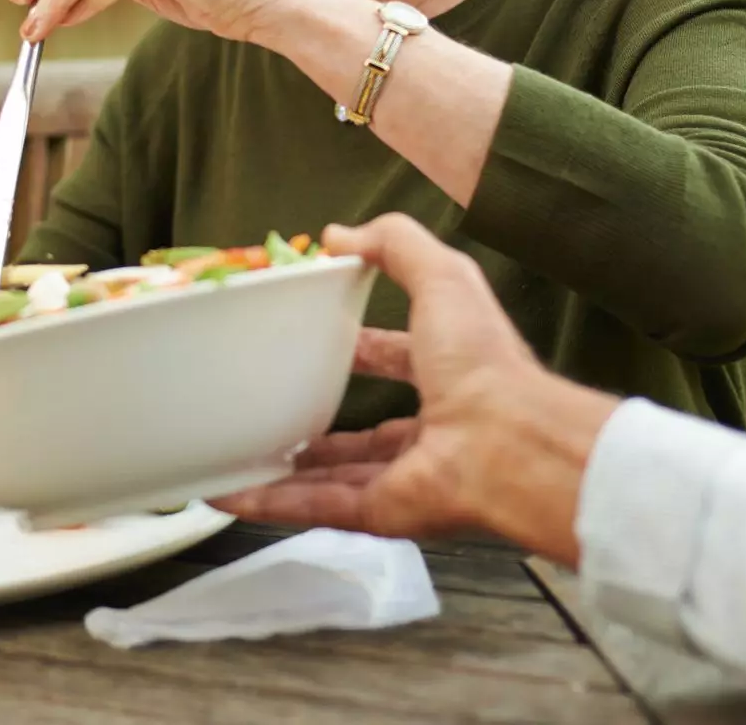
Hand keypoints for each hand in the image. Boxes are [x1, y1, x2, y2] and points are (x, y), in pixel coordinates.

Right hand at [214, 215, 619, 563]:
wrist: (509, 446)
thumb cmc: (485, 363)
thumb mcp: (443, 276)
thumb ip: (395, 245)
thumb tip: (340, 234)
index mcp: (449, 370)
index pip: (396, 355)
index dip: (358, 345)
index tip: (312, 334)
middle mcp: (431, 425)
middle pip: (364, 425)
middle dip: (320, 417)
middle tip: (271, 404)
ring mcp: (407, 473)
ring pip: (336, 473)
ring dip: (290, 467)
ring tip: (241, 453)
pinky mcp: (385, 511)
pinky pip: (321, 509)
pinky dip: (277, 504)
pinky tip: (236, 493)